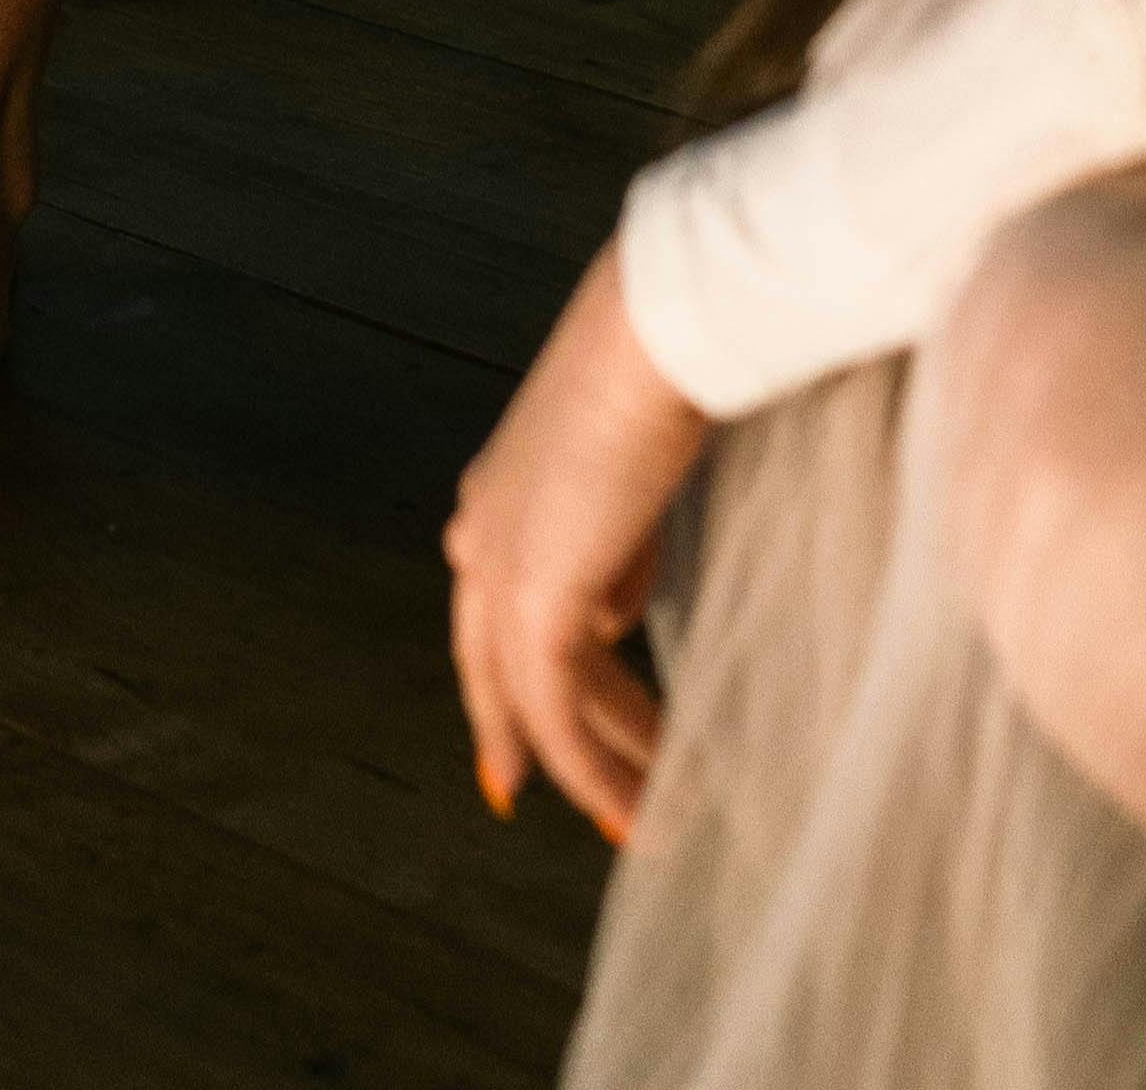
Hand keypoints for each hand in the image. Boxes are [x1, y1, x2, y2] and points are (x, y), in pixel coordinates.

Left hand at [444, 244, 712, 846]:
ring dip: (602, 764)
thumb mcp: (630, 466)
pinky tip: (642, 803)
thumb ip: (614, 541)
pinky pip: (561, 716)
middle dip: (549, 744)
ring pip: (539, 703)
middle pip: (502, 672)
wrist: (661, 331)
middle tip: (603, 805)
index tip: (522, 758)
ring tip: (655, 812)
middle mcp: (478, 537)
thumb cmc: (666, 368)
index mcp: (492, 495)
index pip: (488, 618)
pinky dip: (601, 767)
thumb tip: (613, 613)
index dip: (509, 694)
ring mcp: (497, 572)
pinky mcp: (532, 605)